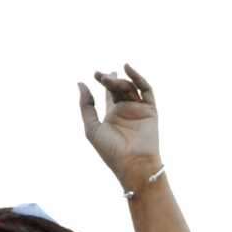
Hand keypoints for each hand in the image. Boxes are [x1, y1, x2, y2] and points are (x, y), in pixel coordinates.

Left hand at [78, 64, 161, 190]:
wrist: (133, 163)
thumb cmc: (110, 150)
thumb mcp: (91, 127)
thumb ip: (86, 105)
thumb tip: (80, 83)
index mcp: (113, 115)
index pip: (109, 93)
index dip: (104, 81)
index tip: (96, 74)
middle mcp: (127, 111)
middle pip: (119, 88)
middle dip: (110, 80)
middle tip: (101, 76)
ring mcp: (139, 110)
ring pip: (130, 88)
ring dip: (120, 81)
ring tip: (110, 79)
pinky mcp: (151, 111)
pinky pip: (146, 90)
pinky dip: (138, 78)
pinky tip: (128, 69)